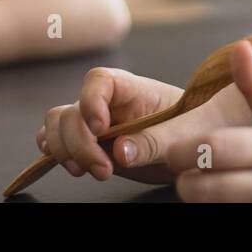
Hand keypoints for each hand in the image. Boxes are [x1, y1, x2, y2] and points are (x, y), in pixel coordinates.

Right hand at [38, 67, 196, 182]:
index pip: (99, 80)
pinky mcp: (89, 143)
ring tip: (91, 171)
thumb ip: (153, 142)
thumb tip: (120, 151)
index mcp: (134, 90)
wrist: (197, 148)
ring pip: (58, 124)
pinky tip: (74, 166)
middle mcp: (109, 103)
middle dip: (80, 143)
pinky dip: (55, 151)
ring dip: (65, 150)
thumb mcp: (184, 136)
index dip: (91, 101)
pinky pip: (56, 139)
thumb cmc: (197, 130)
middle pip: (72, 110)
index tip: (101, 128)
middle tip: (104, 169)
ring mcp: (95, 122)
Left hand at [165, 40, 251, 201]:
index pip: (214, 148)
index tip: (176, 152)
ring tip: (213, 190)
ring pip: (217, 210)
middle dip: (188, 183)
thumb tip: (238, 46)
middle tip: (189, 177)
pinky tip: (235, 203)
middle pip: (205, 188)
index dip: (183, 152)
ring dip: (206, 203)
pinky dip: (225, 214)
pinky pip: (236, 223)